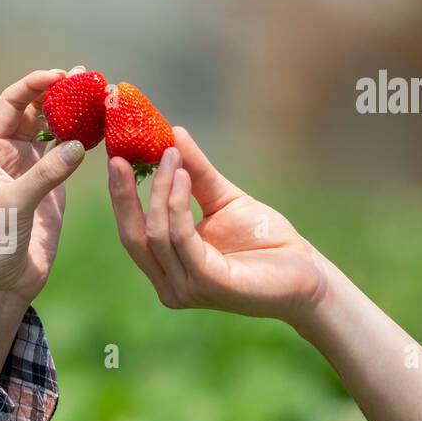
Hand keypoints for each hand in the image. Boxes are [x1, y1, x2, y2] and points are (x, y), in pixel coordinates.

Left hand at [0, 66, 88, 309]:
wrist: (1, 282)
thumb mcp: (14, 204)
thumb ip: (45, 174)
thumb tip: (79, 144)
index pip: (12, 104)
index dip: (35, 86)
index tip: (61, 77)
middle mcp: (12, 154)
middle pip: (37, 110)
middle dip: (61, 92)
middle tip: (89, 77)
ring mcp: (35, 168)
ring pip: (57, 129)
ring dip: (77, 111)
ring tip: (102, 93)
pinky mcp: (54, 186)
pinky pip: (72, 153)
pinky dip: (87, 137)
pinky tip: (104, 125)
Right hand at [107, 125, 328, 326]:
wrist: (306, 274)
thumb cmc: (266, 241)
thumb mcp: (222, 199)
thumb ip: (195, 173)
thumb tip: (172, 132)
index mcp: (167, 267)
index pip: (132, 231)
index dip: (120, 196)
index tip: (114, 157)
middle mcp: (169, 284)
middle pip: (133, 236)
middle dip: (123, 195)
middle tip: (120, 156)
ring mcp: (185, 288)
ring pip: (156, 235)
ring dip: (159, 191)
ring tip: (170, 156)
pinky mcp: (206, 284)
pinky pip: (181, 239)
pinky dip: (177, 206)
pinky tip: (182, 177)